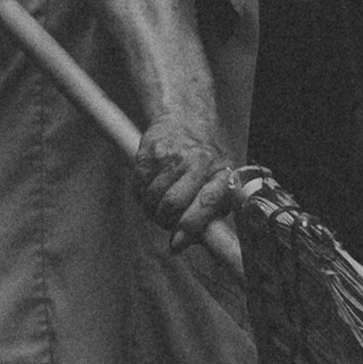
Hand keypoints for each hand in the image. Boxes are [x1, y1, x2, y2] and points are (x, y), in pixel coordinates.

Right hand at [133, 129, 243, 247]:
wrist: (185, 119)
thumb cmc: (206, 162)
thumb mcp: (220, 183)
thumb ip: (211, 213)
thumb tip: (187, 242)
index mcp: (222, 173)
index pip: (206, 203)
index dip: (189, 228)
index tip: (177, 244)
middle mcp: (200, 162)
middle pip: (174, 204)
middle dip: (166, 221)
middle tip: (167, 222)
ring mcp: (173, 156)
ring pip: (154, 198)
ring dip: (152, 210)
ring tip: (160, 205)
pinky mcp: (150, 153)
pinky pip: (139, 186)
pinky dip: (142, 196)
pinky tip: (151, 190)